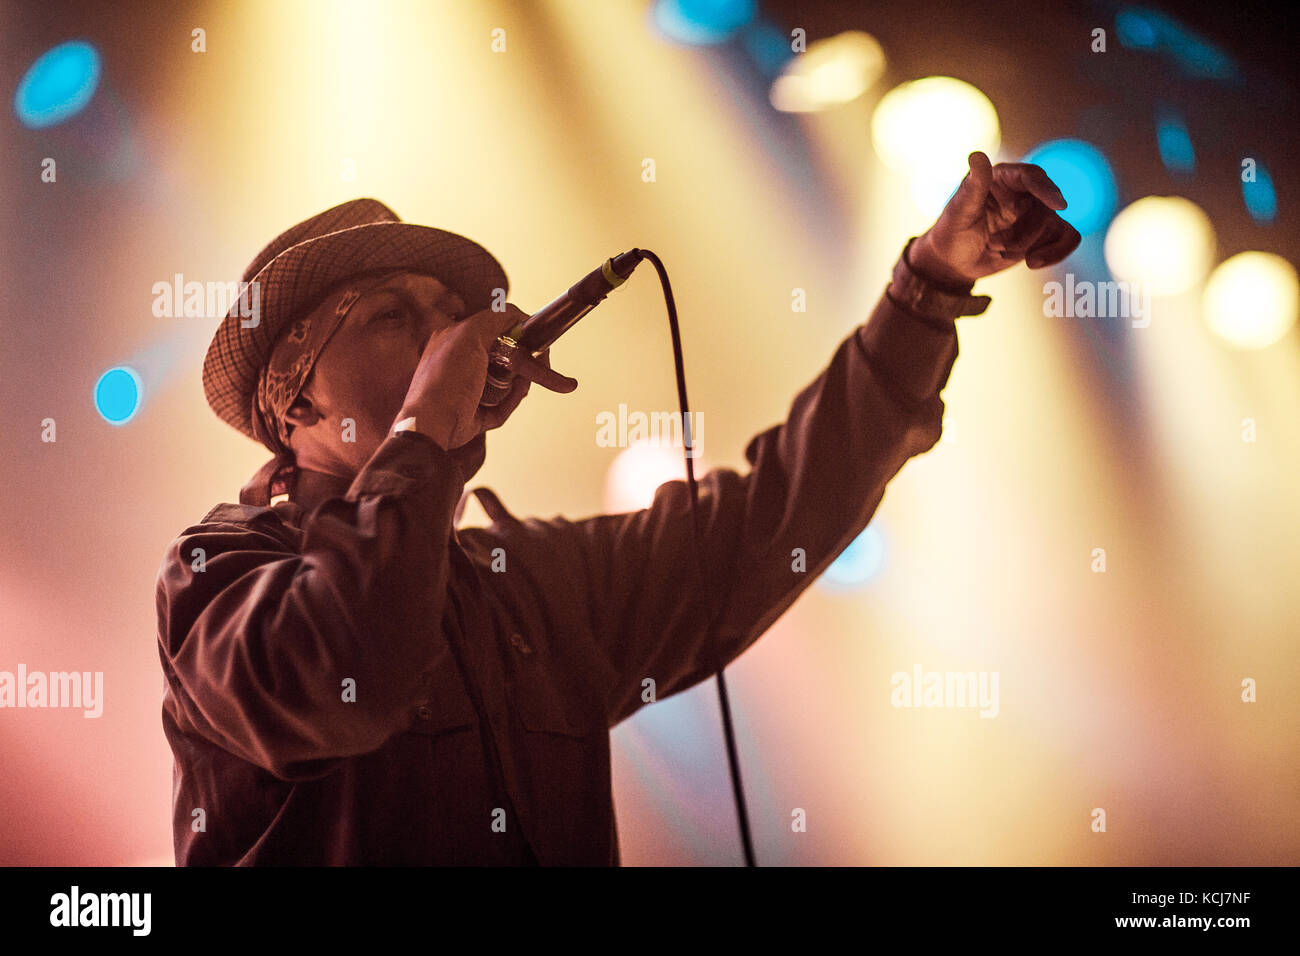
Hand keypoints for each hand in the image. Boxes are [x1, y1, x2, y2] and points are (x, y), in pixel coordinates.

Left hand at [396, 304, 576, 450]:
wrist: (434, 424)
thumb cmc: (445, 380)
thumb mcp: (468, 336)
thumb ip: (493, 318)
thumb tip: (515, 312)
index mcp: (455, 339)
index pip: (494, 327)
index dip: (517, 331)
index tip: (535, 338)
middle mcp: (462, 362)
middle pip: (505, 355)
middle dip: (523, 361)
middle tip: (538, 364)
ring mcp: (470, 388)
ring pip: (508, 380)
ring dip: (519, 382)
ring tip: (522, 383)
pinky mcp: (477, 412)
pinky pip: (504, 403)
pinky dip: (512, 400)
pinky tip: (512, 397)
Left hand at [910, 151, 1081, 286]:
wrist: (952, 263)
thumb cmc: (951, 232)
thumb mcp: (959, 212)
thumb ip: (973, 186)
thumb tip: (977, 155)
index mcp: (1002, 177)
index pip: (1031, 176)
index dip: (1046, 188)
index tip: (1059, 205)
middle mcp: (1023, 191)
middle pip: (1046, 207)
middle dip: (1024, 233)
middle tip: (994, 245)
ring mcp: (1035, 212)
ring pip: (1055, 226)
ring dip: (1027, 245)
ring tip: (997, 251)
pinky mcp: (1042, 234)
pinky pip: (1067, 238)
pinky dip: (1055, 253)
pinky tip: (1032, 263)